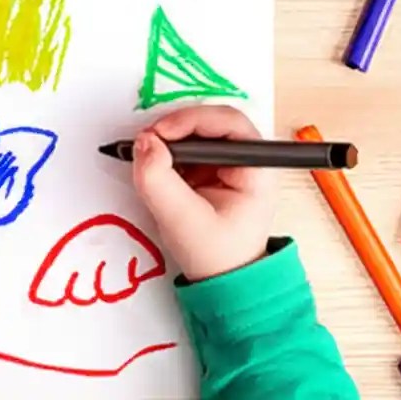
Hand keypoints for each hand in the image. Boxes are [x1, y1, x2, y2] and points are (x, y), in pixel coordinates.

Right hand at [130, 105, 275, 281]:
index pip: (229, 124)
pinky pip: (187, 147)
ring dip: (170, 139)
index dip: (192, 121)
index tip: (160, 133)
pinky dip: (167, 151)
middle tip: (148, 141)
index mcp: (256, 171)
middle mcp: (246, 160)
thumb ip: (158, 180)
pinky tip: (156, 165)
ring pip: (196, 132)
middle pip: (211, 122)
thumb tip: (144, 143)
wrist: (221, 280)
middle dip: (176, 127)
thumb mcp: (181, 220)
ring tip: (149, 155)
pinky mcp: (210, 169)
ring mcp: (228, 163)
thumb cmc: (215, 255)